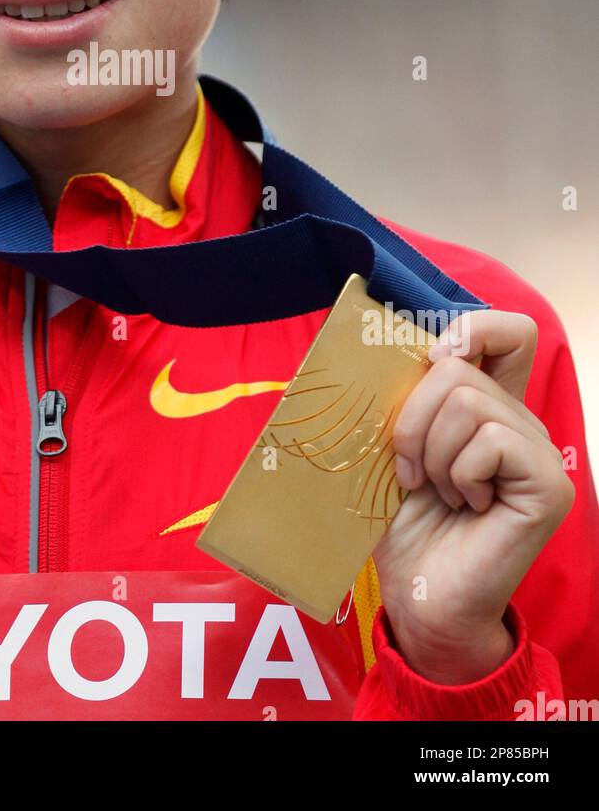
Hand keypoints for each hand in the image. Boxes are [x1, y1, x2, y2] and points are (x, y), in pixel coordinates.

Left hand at [372, 309, 574, 683]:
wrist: (419, 594)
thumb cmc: (403, 523)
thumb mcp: (391, 445)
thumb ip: (403, 395)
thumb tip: (374, 343)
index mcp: (490, 406)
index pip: (507, 332)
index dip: (469, 328)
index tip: (429, 363)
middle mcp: (522, 422)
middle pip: (458, 366)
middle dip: (412, 417)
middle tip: (412, 471)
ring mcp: (541, 452)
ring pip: (468, 401)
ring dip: (432, 452)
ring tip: (439, 493)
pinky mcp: (548, 484)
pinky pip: (490, 440)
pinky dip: (458, 474)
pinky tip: (466, 507)